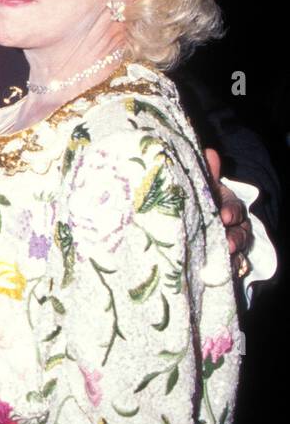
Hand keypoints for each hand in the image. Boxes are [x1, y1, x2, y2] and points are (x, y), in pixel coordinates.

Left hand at [205, 148, 252, 276]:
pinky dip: (230, 268)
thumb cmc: (196, 201)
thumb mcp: (200, 189)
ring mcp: (229, 243)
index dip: (231, 211)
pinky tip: (225, 271)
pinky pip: (232, 266)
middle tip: (227, 242)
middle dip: (235, 236)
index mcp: (225, 205)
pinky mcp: (223, 260)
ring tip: (224, 257)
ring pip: (237, 249)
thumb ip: (206, 174)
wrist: (185, 226)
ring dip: (232, 254)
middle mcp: (231, 225)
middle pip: (240, 231)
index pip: (233, 207)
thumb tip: (209, 152)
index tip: (224, 215)